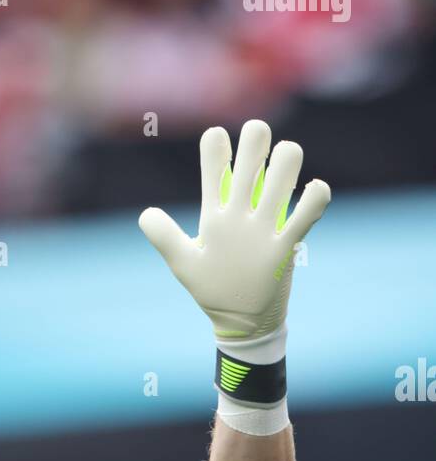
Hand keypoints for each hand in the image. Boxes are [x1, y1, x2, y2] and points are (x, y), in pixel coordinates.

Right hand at [138, 119, 330, 343]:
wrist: (244, 325)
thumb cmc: (214, 290)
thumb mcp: (182, 264)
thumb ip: (163, 236)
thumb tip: (145, 214)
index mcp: (213, 218)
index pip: (211, 163)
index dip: (215, 141)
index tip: (219, 138)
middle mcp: (237, 219)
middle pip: (251, 157)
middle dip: (256, 135)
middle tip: (258, 135)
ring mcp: (263, 232)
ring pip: (283, 176)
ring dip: (288, 158)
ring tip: (287, 156)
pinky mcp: (286, 247)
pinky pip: (307, 215)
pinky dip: (316, 197)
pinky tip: (315, 189)